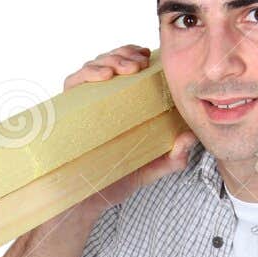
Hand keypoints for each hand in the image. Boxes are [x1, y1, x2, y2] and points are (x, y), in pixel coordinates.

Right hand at [63, 44, 196, 206]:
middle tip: (139, 64)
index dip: (135, 55)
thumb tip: (190, 138)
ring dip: (111, 60)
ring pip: (94, 65)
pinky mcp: (67, 109)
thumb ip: (173, 158)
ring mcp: (83, 103)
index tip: (149, 58)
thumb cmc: (115, 181)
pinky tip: (105, 76)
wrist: (86, 202)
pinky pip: (74, 81)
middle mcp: (101, 100)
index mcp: (121, 105)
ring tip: (127, 69)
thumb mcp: (151, 168)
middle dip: (126, 55)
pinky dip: (89, 73)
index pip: (126, 67)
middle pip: (110, 61)